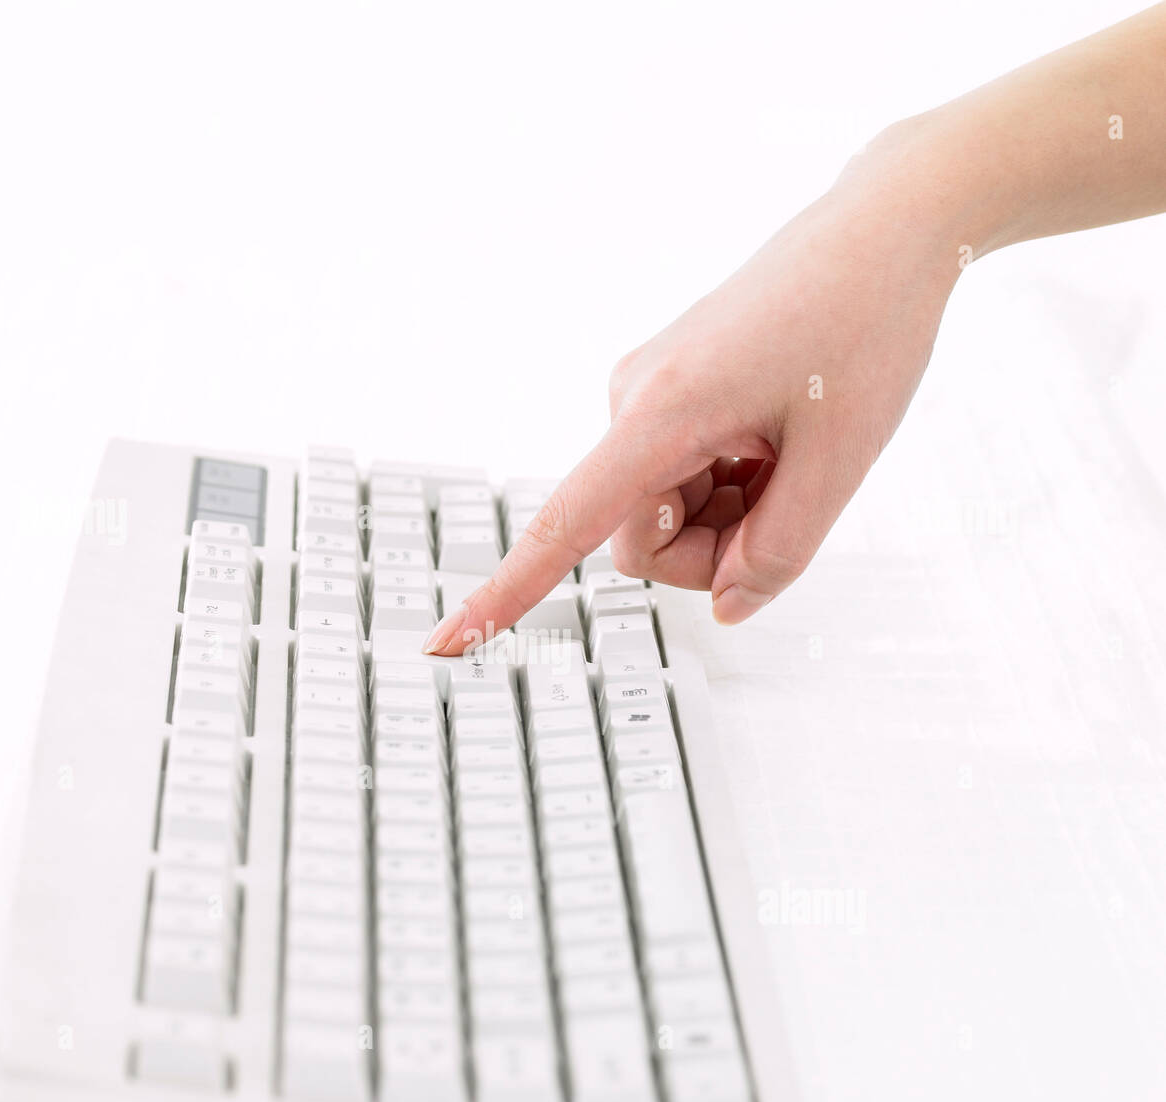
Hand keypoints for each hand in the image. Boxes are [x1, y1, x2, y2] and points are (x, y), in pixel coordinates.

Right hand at [424, 139, 960, 655]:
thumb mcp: (839, 464)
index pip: (567, 525)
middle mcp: (634, 400)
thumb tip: (727, 604)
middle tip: (790, 503)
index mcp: (661, 411)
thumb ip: (778, 555)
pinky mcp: (669, 394)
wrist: (884, 230)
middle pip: (642, 539)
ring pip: (666, 513)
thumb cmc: (865, 322)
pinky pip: (681, 477)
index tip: (445, 643)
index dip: (505, 594)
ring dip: (729, 514)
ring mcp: (648, 396)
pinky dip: (732, 485)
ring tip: (791, 456)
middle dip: (713, 549)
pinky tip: (778, 440)